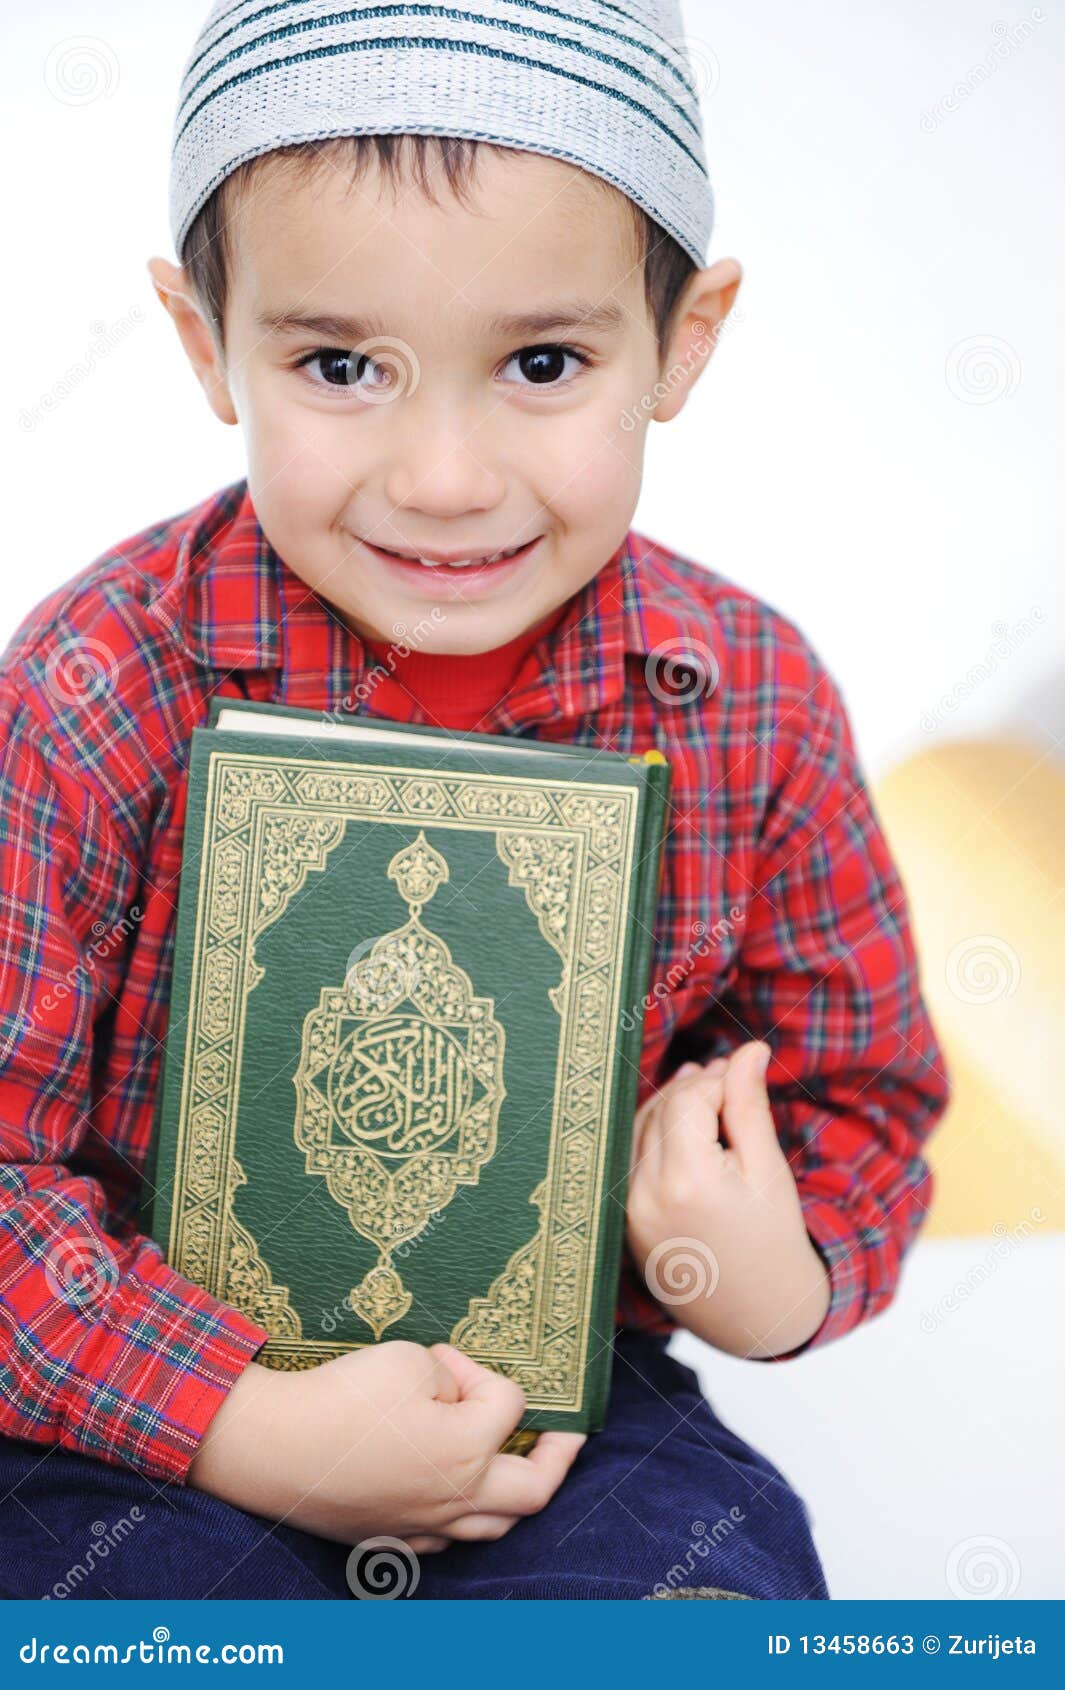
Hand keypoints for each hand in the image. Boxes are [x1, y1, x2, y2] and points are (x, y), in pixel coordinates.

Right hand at [187, 1338, 585, 1550]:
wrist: (270, 1446)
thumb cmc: (341, 1398)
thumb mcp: (407, 1359)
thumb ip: (449, 1376)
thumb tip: (454, 1390)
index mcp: (467, 1452)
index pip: (509, 1404)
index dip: (480, 1371)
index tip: (445, 1357)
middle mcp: (454, 1499)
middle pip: (534, 1491)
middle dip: (558, 1458)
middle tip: (565, 1433)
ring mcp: (422, 1526)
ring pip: (494, 1526)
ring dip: (513, 1494)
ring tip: (515, 1464)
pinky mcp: (389, 1539)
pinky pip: (446, 1539)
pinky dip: (462, 1515)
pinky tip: (454, 1493)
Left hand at [625, 1040, 830, 1357]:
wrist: (757, 1314)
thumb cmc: (772, 1239)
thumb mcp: (768, 1169)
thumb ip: (749, 1105)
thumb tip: (747, 1049)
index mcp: (687, 1180)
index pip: (688, 1098)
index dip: (718, 1077)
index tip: (744, 1068)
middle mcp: (647, 1195)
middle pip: (660, 1110)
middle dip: (693, 1088)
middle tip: (728, 1075)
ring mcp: (629, 1211)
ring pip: (638, 1130)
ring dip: (669, 1107)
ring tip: (707, 1094)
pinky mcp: (623, 1222)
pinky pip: (631, 1161)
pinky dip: (653, 1138)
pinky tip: (683, 1130)